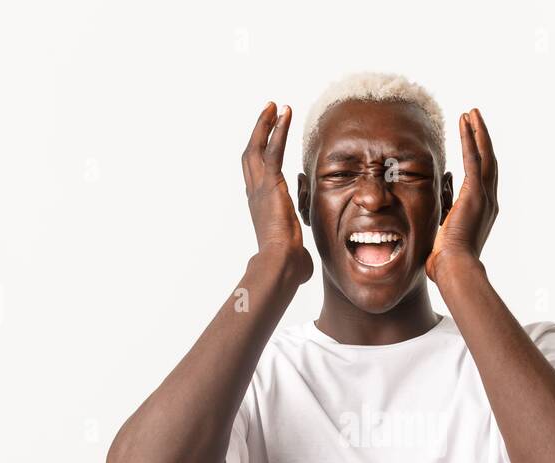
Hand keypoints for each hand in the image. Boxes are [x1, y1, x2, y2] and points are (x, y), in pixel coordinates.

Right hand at [243, 102, 312, 283]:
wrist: (280, 265)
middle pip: (250, 154)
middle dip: (258, 131)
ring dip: (266, 124)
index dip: (260, 156)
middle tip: (268, 112)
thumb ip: (296, 250)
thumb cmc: (288, 266)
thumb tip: (304, 264)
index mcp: (260, 207)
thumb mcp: (293, 252)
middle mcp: (255, 194)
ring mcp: (260, 188)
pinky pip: (273, 149)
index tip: (268, 142)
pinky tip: (284, 112)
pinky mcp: (271, 184)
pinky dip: (277, 129)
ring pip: (258, 147)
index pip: (256, 175)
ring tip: (275, 105)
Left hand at [426, 108, 498, 283]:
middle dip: (481, 138)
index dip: (478, 156)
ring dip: (478, 132)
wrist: (455, 269)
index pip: (481, 177)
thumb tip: (443, 183)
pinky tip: (466, 121)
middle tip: (474, 118)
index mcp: (482, 211)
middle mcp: (489, 201)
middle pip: (488, 161)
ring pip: (484, 155)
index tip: (471, 140)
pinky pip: (474, 159)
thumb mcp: (443, 227)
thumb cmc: (446, 260)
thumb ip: (445, 206)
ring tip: (472, 113)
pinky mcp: (476, 194)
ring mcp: (485, 196)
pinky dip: (471, 138)